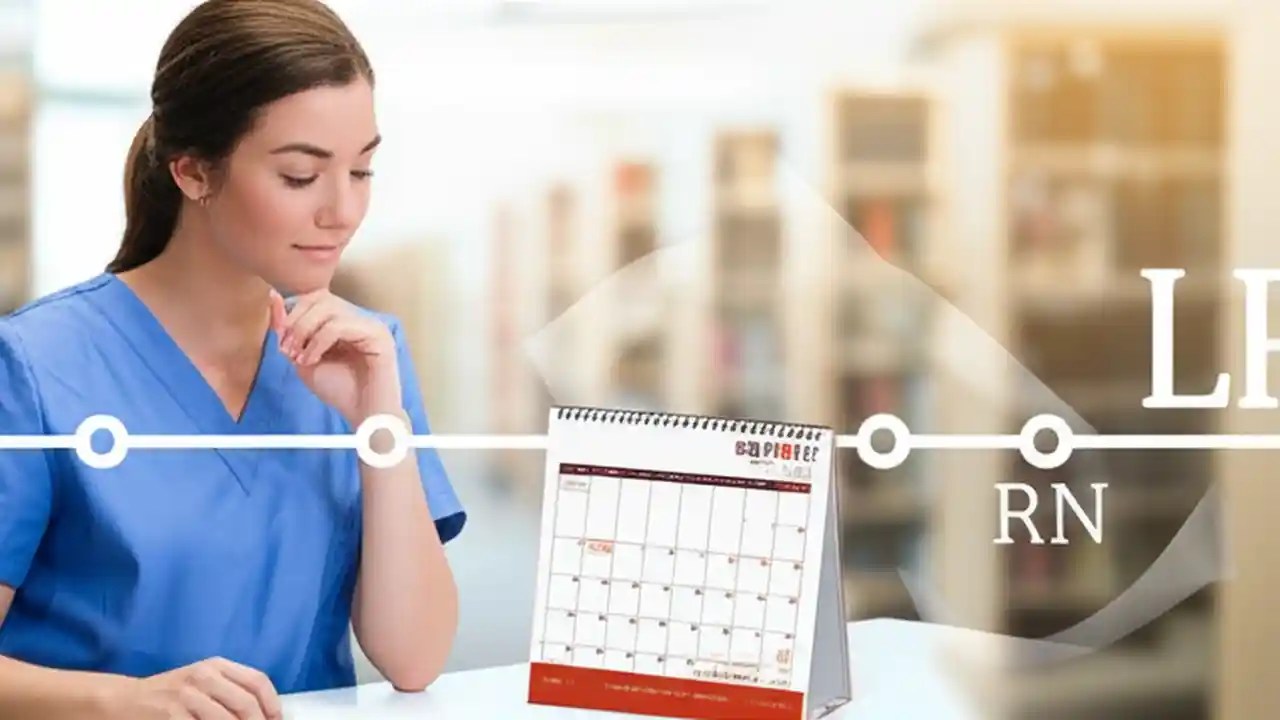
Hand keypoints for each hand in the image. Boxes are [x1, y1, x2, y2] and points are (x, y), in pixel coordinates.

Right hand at [114, 656, 281, 719]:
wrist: (125, 699)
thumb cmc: (171, 694)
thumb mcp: (203, 681)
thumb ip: (231, 690)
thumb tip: (265, 714)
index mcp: (216, 665)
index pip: (257, 681)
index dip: (272, 705)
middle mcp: (203, 676)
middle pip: (246, 704)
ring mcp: (186, 695)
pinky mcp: (172, 715)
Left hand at [269, 288, 401, 425]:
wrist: (364, 416)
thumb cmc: (339, 391)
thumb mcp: (303, 358)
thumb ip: (288, 333)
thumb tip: (272, 297)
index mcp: (345, 320)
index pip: (313, 297)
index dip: (291, 313)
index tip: (282, 342)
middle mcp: (359, 317)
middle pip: (319, 297)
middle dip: (296, 321)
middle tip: (289, 350)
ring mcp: (370, 324)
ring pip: (328, 307)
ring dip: (305, 331)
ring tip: (300, 357)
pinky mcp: (378, 335)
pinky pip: (340, 325)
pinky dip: (319, 342)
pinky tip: (313, 360)